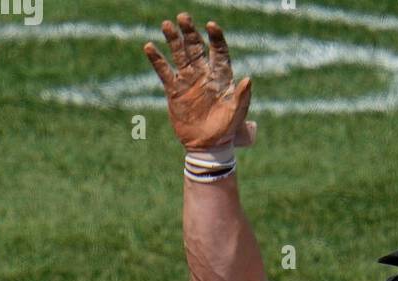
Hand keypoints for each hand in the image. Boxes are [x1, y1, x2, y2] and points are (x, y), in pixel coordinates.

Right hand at [144, 13, 255, 149]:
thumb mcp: (237, 114)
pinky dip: (157, 59)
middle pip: (196, 48)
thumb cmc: (227, 129)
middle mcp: (204, 74)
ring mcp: (188, 80)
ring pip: (179, 55)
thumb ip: (242, 96)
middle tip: (183, 17)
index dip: (216, 38)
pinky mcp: (174, 90)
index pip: (219, 53)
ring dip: (173, 40)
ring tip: (167, 25)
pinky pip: (164, 71)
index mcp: (221, 77)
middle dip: (190, 32)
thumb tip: (248, 79)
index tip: (211, 25)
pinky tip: (150, 46)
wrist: (208, 146)